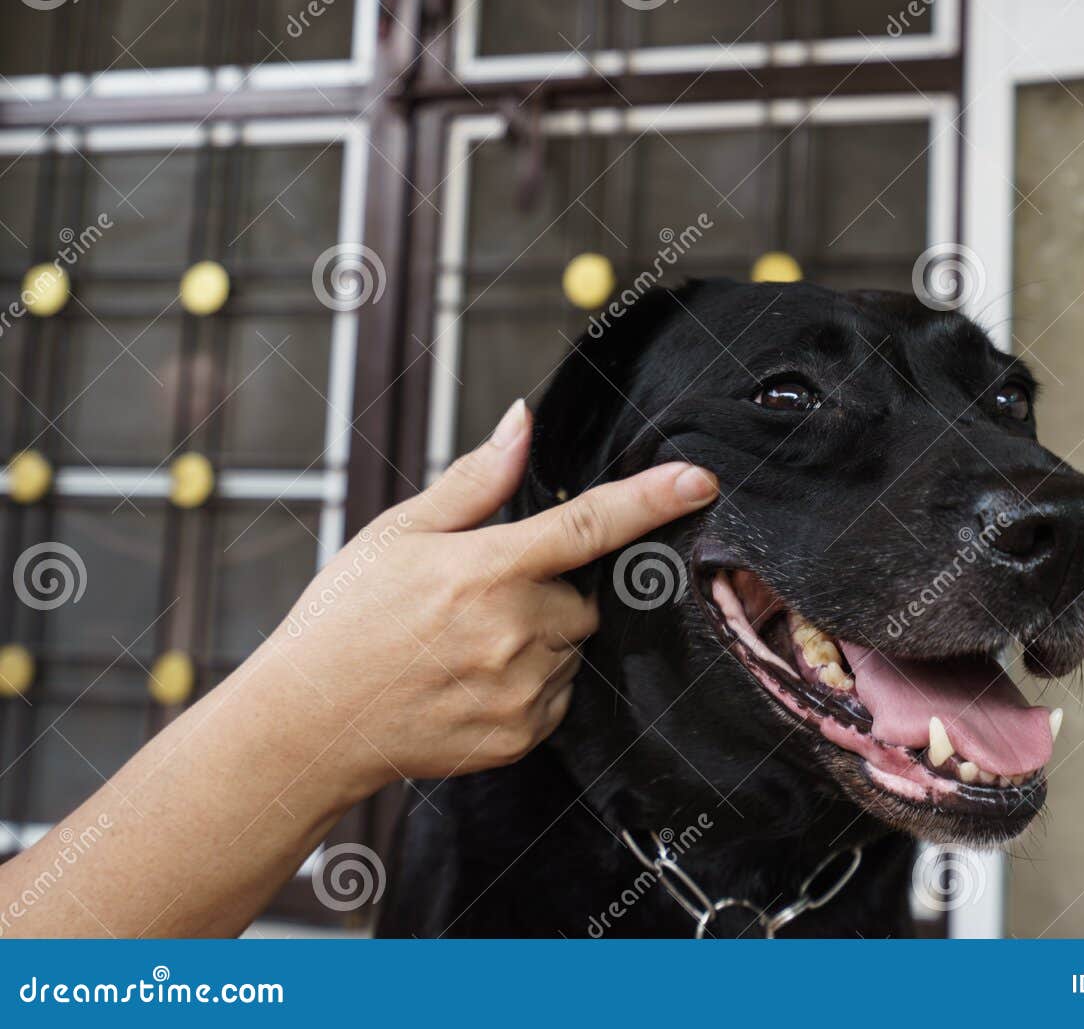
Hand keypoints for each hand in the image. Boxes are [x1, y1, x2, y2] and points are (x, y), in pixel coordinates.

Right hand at [251, 398, 717, 797]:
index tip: (701, 481)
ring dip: (542, 640)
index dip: (652, 499)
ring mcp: (520, 689)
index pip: (589, 524)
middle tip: (481, 601)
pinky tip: (473, 681)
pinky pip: (560, 696)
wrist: (307, 723)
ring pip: (573, 649)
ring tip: (466, 645)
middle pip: (583, 599)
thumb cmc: (345, 619)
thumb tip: (521, 423)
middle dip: (550, 593)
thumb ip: (473, 482)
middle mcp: (513, 630)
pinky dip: (533, 684)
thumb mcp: (398, 534)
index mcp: (487, 569)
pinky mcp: (520, 735)